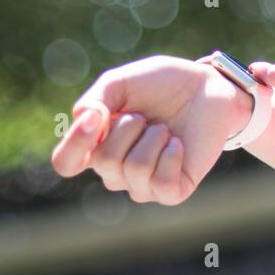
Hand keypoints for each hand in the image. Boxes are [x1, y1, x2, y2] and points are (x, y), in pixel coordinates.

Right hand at [50, 52, 255, 204]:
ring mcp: (143, 184)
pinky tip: (178, 142)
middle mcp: (116, 170)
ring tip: (165, 128)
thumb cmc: (162, 85)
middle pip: (103, 162)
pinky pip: (160, 184)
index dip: (75, 144)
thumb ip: (95, 100)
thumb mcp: (122, 82)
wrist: (208, 87)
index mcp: (97, 145)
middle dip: (128, 128)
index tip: (97, 116)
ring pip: (132, 171)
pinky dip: (171, 155)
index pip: (65, 162)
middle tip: (147, 115)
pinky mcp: (173, 191)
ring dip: (152, 138)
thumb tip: (85, 122)